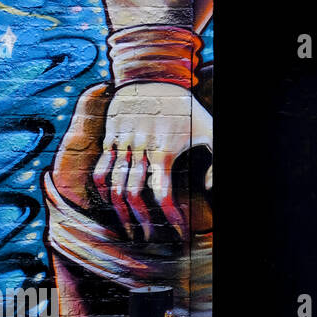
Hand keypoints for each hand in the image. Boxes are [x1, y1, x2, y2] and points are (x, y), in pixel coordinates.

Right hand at [92, 81, 212, 241]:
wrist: (152, 77)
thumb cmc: (185, 108)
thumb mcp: (209, 129)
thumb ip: (216, 160)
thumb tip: (209, 190)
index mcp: (165, 150)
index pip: (163, 194)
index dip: (170, 218)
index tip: (178, 233)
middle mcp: (140, 149)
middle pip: (134, 196)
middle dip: (141, 222)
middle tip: (149, 238)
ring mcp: (121, 144)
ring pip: (113, 187)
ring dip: (120, 213)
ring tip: (130, 230)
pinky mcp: (109, 139)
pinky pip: (100, 171)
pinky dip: (103, 192)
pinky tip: (112, 206)